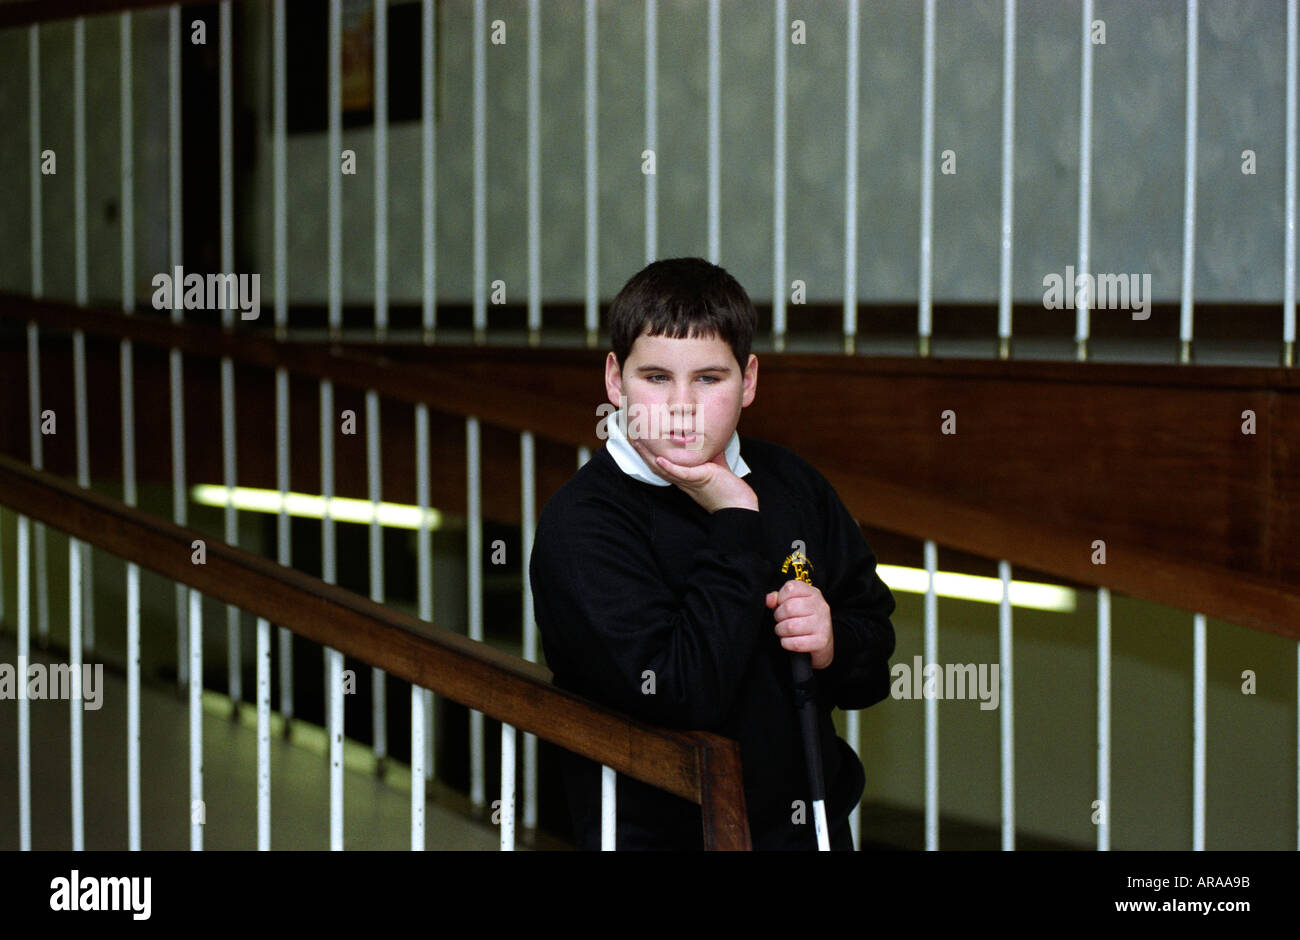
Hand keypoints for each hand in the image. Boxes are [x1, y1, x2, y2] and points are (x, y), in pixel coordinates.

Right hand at [629, 438, 758, 513]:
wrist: (738, 504)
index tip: (640, 437)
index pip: (662, 462)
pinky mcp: (699, 479)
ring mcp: (688, 480)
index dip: (649, 450)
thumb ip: (707, 450)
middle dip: (642, 450)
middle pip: (656, 464)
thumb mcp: (714, 463)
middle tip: (630, 435)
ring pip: (663, 468)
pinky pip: (680, 473)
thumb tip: (709, 434)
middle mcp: (682, 479)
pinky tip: (659, 459)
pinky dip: (669, 466)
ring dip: (648, 455)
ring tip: (637, 443)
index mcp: (684, 475)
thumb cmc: (728, 486)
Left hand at [766, 579, 833, 669]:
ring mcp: (822, 624)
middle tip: (781, 620)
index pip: (790, 588)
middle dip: (778, 616)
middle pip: (788, 608)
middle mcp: (820, 606)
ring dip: (781, 631)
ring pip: (790, 627)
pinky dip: (786, 643)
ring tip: (783, 631)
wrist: (821, 642)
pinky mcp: (821, 641)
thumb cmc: (804, 620)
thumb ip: (778, 599)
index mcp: (813, 593)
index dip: (780, 598)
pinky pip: (795, 643)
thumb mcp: (792, 604)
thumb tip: (769, 600)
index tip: (781, 605)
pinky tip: (789, 640)